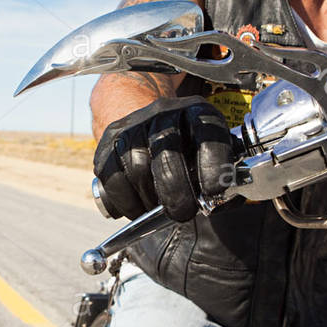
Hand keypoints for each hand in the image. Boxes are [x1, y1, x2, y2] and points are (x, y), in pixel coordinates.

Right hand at [93, 96, 233, 221]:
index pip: (208, 136)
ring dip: (148, 199)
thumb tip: (217, 203)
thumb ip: (218, 175)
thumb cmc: (186, 148)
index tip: (213, 192)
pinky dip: (125, 201)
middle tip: (182, 213)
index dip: (212, 166)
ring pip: (137, 168)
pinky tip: (136, 207)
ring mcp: (133, 125)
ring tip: (156, 209)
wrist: (149, 123)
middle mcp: (164, 112)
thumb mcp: (210, 150)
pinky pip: (112, 177)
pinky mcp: (109, 140)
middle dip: (176, 193)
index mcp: (198, 112)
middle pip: (167, 154)